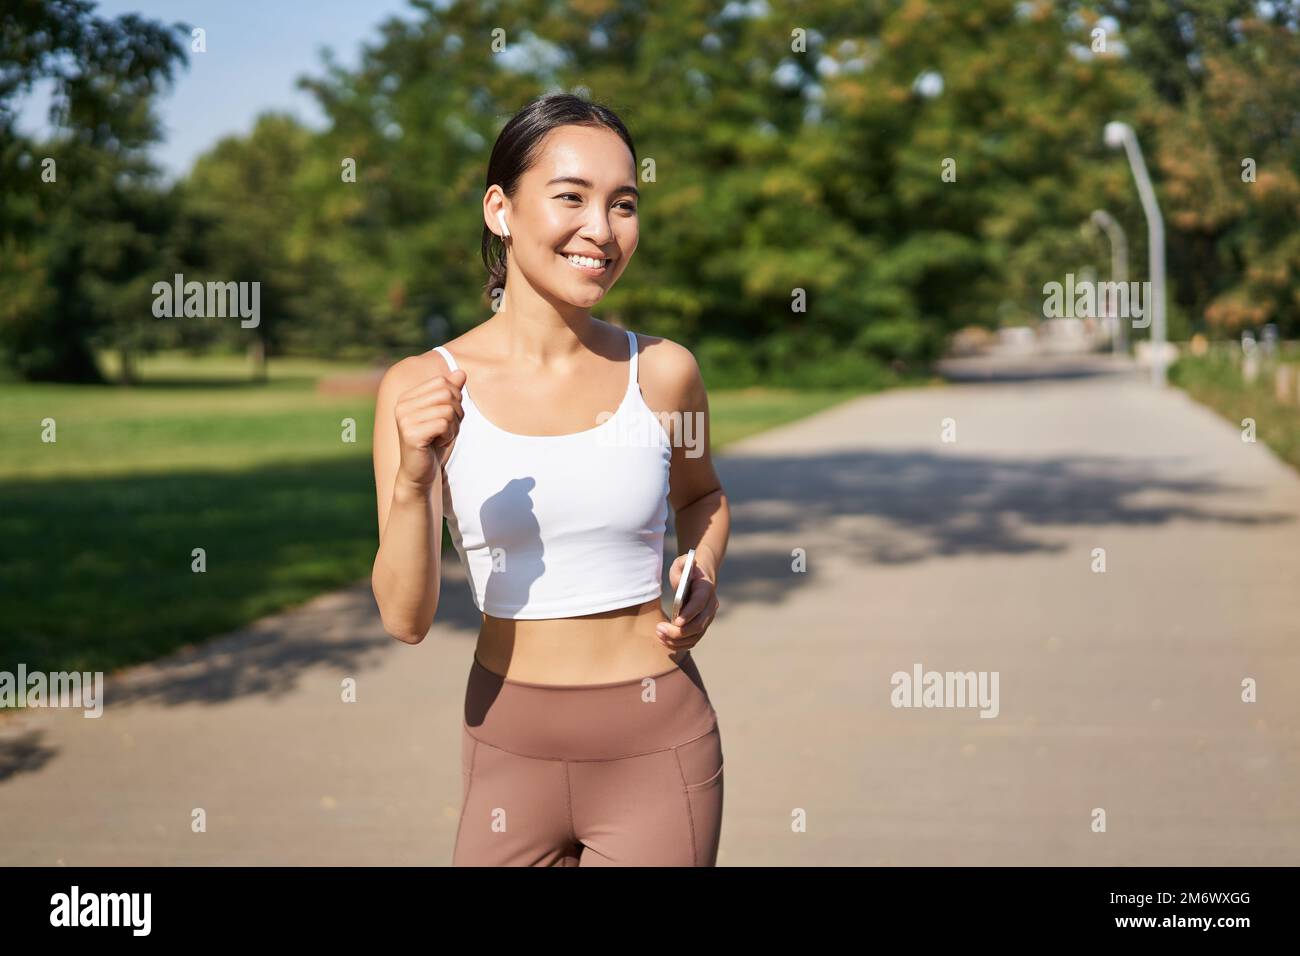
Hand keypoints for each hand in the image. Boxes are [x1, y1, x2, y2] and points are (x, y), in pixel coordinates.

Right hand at [394, 367, 466, 487]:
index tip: (447, 418)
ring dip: (453, 426)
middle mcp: (402, 405)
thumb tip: (461, 372)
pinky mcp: (410, 433)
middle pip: (447, 394)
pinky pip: (444, 424)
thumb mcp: (446, 415)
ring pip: (447, 409)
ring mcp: (404, 419)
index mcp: (407, 397)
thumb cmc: (434, 442)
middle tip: (446, 430)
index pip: (442, 382)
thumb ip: (451, 393)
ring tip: (442, 437)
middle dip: (456, 413)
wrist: (420, 473)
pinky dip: (449, 435)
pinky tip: (438, 444)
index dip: (454, 399)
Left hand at [657, 551, 718, 650]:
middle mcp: (710, 606)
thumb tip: (683, 575)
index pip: (699, 604)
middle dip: (678, 632)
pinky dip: (679, 645)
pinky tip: (664, 640)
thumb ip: (682, 565)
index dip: (689, 614)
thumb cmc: (688, 571)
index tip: (676, 621)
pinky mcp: (702, 627)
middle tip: (659, 628)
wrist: (700, 579)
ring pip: (695, 637)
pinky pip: (692, 641)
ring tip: (659, 634)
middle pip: (698, 625)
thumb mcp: (682, 563)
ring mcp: (708, 618)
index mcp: (706, 590)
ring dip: (676, 640)